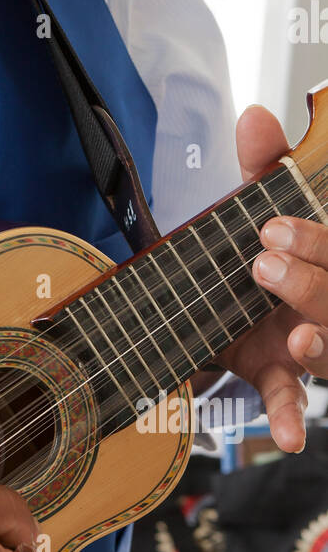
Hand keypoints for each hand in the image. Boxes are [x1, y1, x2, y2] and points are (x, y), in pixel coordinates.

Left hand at [213, 104, 327, 453]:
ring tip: (294, 338)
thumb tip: (254, 117)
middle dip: (310, 282)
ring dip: (319, 345)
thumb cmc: (270, 248)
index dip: (317, 242)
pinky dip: (287, 417)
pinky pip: (293, 400)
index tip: (271, 225)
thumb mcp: (265, 204)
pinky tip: (286, 434)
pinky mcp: (285, 374)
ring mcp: (318, 338)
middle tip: (262, 263)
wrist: (232, 301)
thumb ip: (265, 166)